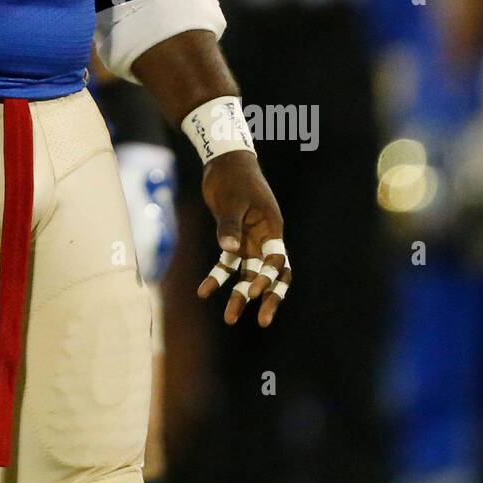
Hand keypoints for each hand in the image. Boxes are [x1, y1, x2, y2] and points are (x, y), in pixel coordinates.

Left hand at [198, 151, 290, 326]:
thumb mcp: (232, 201)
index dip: (269, 279)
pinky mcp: (232, 238)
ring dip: (238, 295)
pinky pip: (227, 262)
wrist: (222, 161)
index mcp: (272, 228)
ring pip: (248, 273)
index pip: (278, 261)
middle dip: (266, 297)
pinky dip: (217, 276)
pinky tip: (204, 291)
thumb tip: (228, 250)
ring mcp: (249, 240)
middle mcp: (264, 238)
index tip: (254, 293)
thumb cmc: (233, 177)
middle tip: (261, 321)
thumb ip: (230, 226)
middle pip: (270, 274)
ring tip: (229, 319)